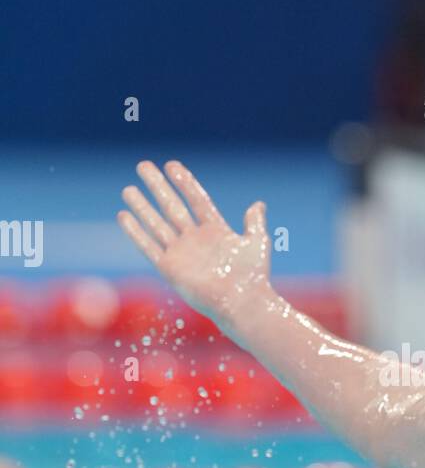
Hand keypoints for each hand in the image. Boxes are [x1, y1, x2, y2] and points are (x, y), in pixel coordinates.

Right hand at [118, 161, 271, 335]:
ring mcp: (181, 253)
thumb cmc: (252, 276)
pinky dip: (136, 232)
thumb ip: (254, 222)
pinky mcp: (170, 268)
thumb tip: (258, 204)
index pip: (196, 199)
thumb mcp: (257, 242)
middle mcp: (195, 239)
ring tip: (128, 189)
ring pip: (157, 223)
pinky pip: (149, 247)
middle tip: (143, 166)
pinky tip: (123, 215)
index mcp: (215, 230)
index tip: (171, 165)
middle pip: (172, 206)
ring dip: (142, 206)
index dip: (184, 183)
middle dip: (158, 186)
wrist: (242, 303)